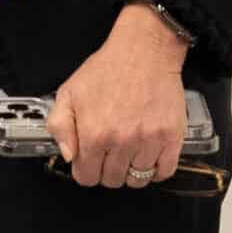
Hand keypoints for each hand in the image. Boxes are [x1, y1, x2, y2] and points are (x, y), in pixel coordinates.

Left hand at [47, 7, 189, 189]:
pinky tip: (148, 154)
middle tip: (110, 151)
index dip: (85, 169)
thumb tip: (69, 156)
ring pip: (138, 179)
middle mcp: (122, 142)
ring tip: (129, 150)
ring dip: (132, 169)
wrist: (144, 51)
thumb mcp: (68, 92)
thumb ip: (59, 126)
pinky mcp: (172, 138)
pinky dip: (156, 169)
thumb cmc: (107, 69)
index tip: (90, 160)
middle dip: (107, 169)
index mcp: (94, 133)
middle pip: (113, 180)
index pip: (86, 177)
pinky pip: (164, 172)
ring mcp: (149, 141)